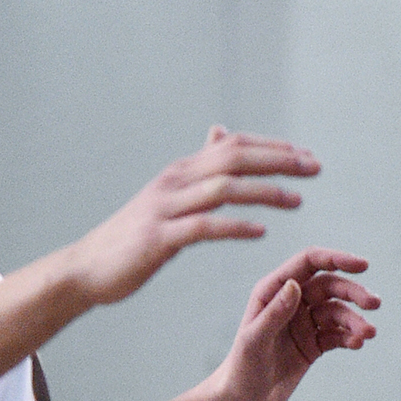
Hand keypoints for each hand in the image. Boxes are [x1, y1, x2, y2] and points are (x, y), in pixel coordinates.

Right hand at [60, 126, 317, 307]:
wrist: (86, 268)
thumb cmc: (135, 233)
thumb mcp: (170, 193)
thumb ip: (199, 165)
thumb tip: (220, 131)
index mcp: (182, 171)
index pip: (234, 145)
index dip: (273, 147)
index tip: (307, 155)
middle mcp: (175, 181)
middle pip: (234, 158)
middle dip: (279, 160)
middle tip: (315, 168)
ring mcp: (164, 208)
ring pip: (223, 189)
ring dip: (265, 192)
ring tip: (298, 200)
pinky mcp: (158, 238)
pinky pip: (203, 227)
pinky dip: (235, 226)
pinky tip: (261, 231)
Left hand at [207, 248, 377, 400]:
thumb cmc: (240, 370)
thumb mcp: (254, 341)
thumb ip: (275, 313)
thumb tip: (296, 284)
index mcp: (273, 292)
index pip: (309, 263)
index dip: (336, 259)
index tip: (363, 266)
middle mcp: (291, 303)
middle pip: (330, 286)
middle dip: (354, 293)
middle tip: (374, 304)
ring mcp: (304, 324)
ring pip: (338, 312)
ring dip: (356, 320)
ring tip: (369, 334)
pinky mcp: (314, 345)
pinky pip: (338, 335)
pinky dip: (350, 337)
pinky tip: (357, 344)